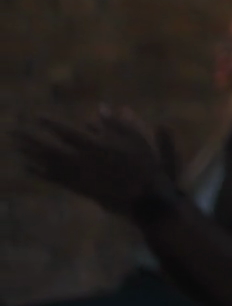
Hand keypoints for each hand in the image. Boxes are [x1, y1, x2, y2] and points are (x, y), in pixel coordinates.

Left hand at [16, 107, 173, 218]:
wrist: (145, 198)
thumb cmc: (145, 165)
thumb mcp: (136, 138)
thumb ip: (117, 122)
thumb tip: (100, 107)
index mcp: (96, 147)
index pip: (67, 133)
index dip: (51, 124)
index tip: (36, 117)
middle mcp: (82, 162)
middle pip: (50, 149)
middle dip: (31, 139)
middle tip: (13, 131)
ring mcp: (78, 177)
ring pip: (49, 164)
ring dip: (30, 154)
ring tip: (16, 145)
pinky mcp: (78, 188)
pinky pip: (55, 179)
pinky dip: (40, 172)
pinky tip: (28, 166)